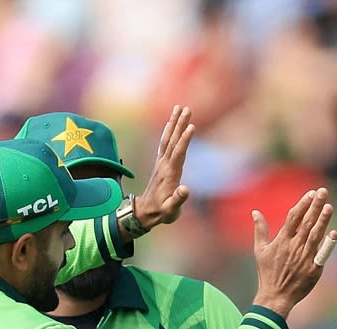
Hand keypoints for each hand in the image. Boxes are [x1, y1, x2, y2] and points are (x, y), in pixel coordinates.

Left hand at [132, 105, 194, 230]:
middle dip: (180, 124)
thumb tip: (186, 189)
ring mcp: (161, 162)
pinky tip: (171, 123)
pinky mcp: (161, 163)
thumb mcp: (170, 211)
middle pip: (173, 141)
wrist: (145, 211)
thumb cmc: (161, 212)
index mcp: (170, 174)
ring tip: (179, 108)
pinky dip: (169, 131)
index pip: (178, 153)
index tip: (191, 126)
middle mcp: (164, 165)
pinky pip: (165, 143)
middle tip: (187, 108)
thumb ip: (177, 200)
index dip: (185, 140)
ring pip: (168, 138)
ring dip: (173, 123)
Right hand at [251, 187, 335, 316]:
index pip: (294, 217)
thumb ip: (260, 229)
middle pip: (307, 222)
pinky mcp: (313, 269)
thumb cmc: (267, 273)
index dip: (303, 204)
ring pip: (316, 235)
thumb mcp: (259, 250)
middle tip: (323, 191)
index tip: (311, 193)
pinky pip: (322, 254)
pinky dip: (328, 244)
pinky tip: (335, 233)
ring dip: (323, 220)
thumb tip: (255, 212)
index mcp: (282, 240)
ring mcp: (304, 257)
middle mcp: (294, 246)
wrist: (275, 296)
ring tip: (329, 206)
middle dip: (315, 206)